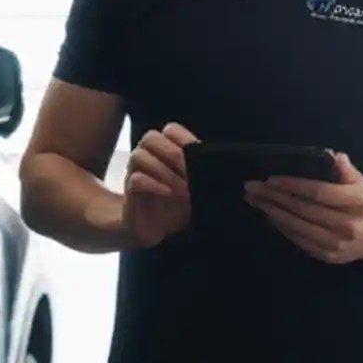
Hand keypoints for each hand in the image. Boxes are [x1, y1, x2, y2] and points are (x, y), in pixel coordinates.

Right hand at [121, 123, 196, 248]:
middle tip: (190, 172)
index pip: (171, 130)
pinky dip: (152, 183)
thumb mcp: (200, 190)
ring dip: (163, 170)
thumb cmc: (181, 206)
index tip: (200, 156)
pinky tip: (167, 192)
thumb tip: (232, 173)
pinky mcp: (130, 191)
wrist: (160, 232)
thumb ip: (208, 175)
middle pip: (151, 137)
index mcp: (166, 149)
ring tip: (182, 187)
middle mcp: (149, 156)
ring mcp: (136, 171)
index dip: (184, 139)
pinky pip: (135, 178)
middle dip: (173, 153)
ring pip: (140, 155)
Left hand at [244, 153, 362, 264]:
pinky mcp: (328, 256)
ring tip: (254, 200)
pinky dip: (282, 227)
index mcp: (356, 203)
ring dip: (272, 213)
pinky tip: (269, 215)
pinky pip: (299, 241)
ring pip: (298, 227)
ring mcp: (336, 244)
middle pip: (303, 210)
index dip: (293, 186)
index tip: (271, 179)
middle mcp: (346, 225)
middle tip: (251, 187)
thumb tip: (336, 157)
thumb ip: (346, 170)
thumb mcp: (361, 182)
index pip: (319, 193)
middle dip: (274, 198)